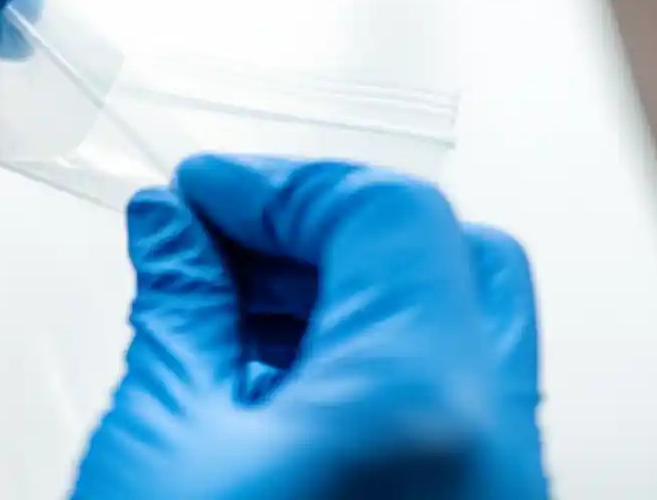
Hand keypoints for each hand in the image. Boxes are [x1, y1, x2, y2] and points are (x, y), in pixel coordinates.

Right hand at [73, 155, 546, 499]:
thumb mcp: (161, 442)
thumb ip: (177, 308)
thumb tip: (168, 225)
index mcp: (420, 403)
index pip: (387, 214)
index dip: (282, 185)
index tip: (203, 191)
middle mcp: (492, 444)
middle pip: (446, 256)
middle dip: (322, 230)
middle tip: (225, 236)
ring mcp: (495, 486)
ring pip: (450, 328)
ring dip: (337, 293)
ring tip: (225, 307)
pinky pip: (442, 401)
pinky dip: (362, 360)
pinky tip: (264, 373)